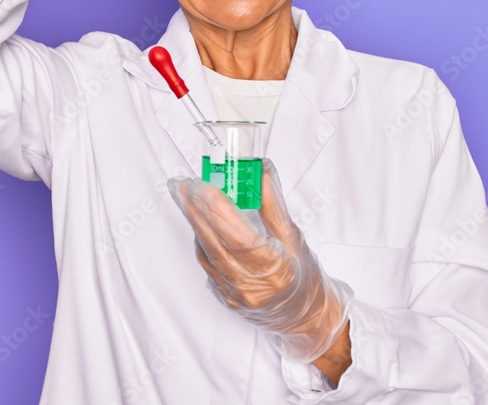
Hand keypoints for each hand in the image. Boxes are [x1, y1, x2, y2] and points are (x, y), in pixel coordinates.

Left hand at [167, 159, 353, 363]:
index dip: (219, 211)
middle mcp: (253, 286)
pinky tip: (198, 222)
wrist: (303, 316)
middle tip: (183, 185)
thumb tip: (260, 170)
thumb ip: (273, 204)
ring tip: (185, 196)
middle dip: (196, 211)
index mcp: (276, 270)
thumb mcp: (294, 237)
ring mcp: (236, 295)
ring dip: (194, 223)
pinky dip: (201, 240)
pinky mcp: (225, 297)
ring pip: (207, 254)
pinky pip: (208, 265)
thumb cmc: (303, 277)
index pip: (240, 238)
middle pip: (216, 244)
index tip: (204, 186)